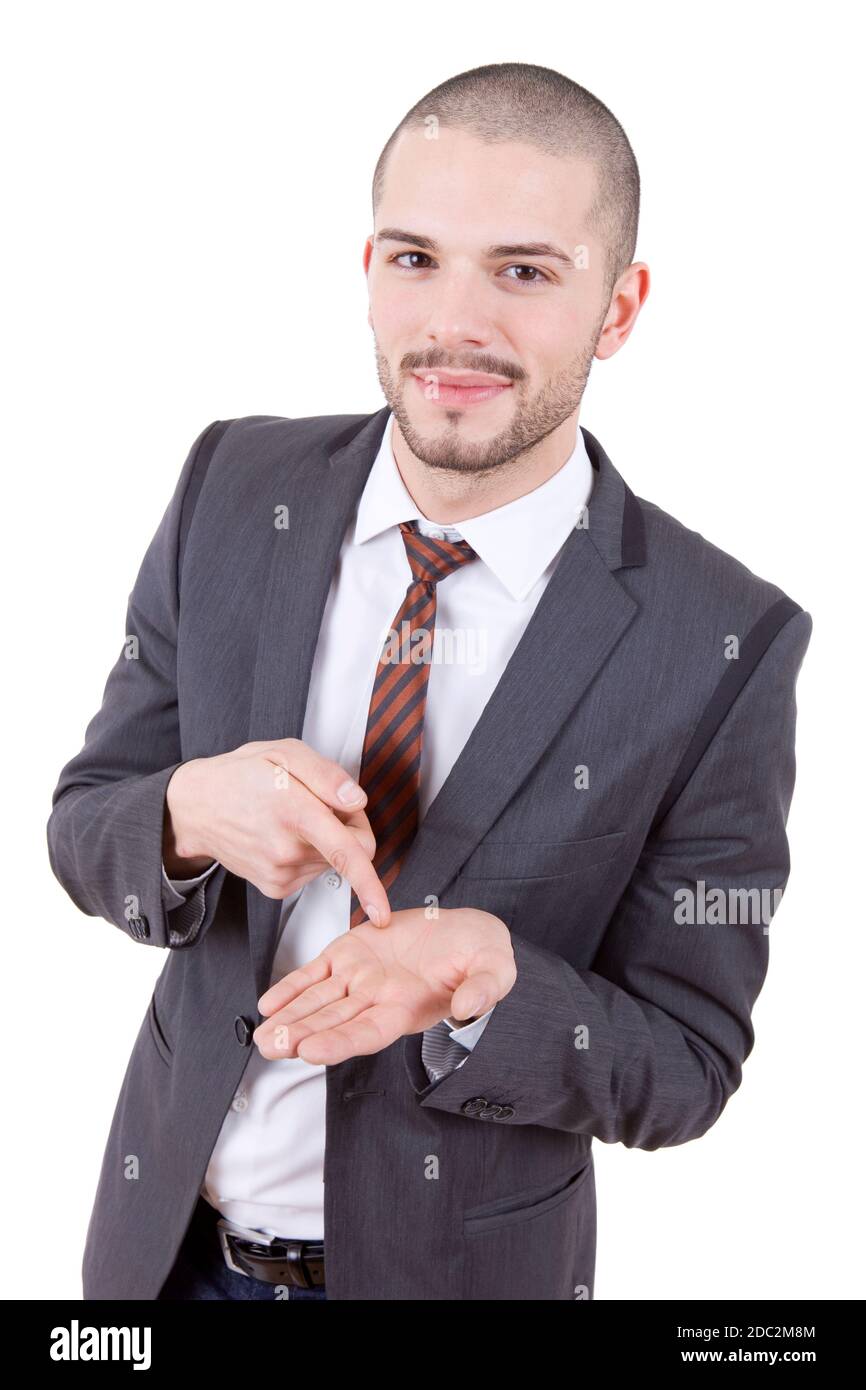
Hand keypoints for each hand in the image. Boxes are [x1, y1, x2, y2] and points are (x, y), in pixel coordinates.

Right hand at [162, 738, 390, 925]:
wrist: (197, 808)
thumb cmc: (241, 776)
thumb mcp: (284, 753)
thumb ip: (326, 774)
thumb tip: (356, 800)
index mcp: (294, 812)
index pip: (345, 853)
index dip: (370, 883)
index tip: (382, 912)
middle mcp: (287, 850)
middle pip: (353, 849)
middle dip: (350, 826)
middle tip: (324, 803)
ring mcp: (280, 873)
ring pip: (333, 861)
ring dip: (327, 840)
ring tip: (294, 816)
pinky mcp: (276, 887)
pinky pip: (314, 871)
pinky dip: (309, 854)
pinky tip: (283, 835)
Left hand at [253, 906, 515, 1064]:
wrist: (467, 929)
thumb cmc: (483, 955)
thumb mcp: (495, 969)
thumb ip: (484, 989)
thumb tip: (468, 1008)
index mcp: (408, 1009)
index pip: (369, 1032)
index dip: (340, 1042)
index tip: (311, 1052)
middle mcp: (378, 999)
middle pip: (334, 1022)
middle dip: (301, 1035)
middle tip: (270, 1045)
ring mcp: (361, 977)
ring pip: (319, 1000)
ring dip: (289, 1016)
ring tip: (262, 1031)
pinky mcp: (351, 951)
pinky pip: (315, 972)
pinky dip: (291, 987)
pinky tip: (268, 1004)